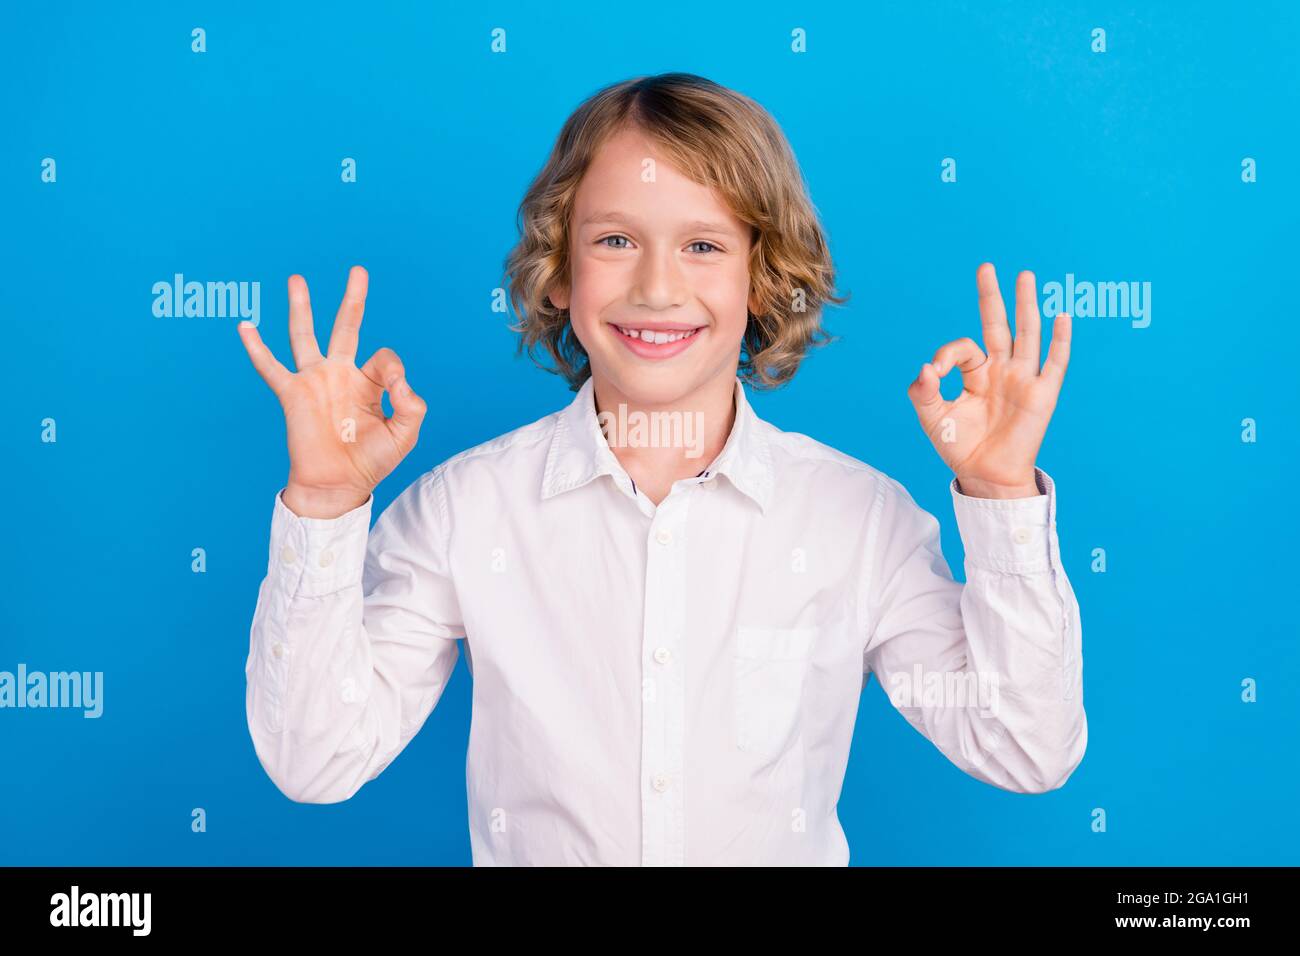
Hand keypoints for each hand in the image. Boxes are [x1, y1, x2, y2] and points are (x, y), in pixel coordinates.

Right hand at [237, 266, 427, 517]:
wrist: (339, 486)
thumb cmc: (371, 462)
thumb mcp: (404, 434)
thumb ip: (411, 405)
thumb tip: (399, 380)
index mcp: (369, 383)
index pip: (384, 356)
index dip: (393, 368)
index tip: (395, 389)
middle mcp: (341, 375)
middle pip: (347, 327)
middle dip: (353, 299)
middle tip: (359, 270)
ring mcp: (315, 381)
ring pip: (305, 335)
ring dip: (301, 307)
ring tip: (297, 279)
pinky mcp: (292, 394)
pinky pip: (270, 367)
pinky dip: (256, 348)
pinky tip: (245, 326)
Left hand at [906, 263, 1070, 498]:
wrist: (984, 475)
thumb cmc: (960, 447)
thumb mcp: (932, 418)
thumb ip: (922, 391)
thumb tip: (925, 368)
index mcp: (976, 374)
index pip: (964, 347)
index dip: (946, 354)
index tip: (933, 373)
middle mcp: (1000, 371)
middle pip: (998, 325)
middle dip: (993, 297)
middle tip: (987, 267)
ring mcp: (1023, 379)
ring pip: (1027, 334)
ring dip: (1026, 305)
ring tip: (1025, 277)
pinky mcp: (1042, 395)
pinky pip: (1055, 364)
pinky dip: (1060, 341)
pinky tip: (1061, 317)